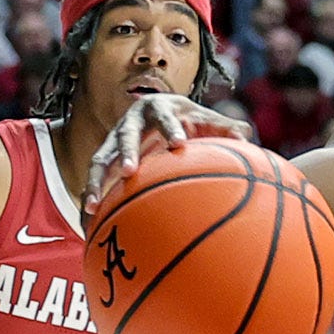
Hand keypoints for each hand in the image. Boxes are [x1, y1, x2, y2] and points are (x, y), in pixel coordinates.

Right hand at [87, 95, 250, 208]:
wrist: (157, 110)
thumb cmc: (187, 118)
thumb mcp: (205, 119)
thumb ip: (224, 127)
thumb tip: (246, 136)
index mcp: (157, 109)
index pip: (163, 116)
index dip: (170, 128)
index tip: (178, 143)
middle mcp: (130, 123)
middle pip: (125, 135)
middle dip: (126, 152)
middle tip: (131, 170)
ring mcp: (113, 142)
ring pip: (100, 159)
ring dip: (96, 181)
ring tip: (92, 205)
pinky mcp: (105, 161)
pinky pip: (95, 180)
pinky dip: (90, 198)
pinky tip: (87, 224)